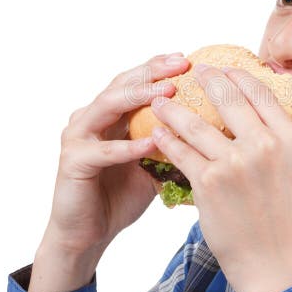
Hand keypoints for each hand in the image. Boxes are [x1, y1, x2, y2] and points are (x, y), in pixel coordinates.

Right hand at [29, 52, 188, 291]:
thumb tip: (219, 128)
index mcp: (112, 114)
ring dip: (139, 96)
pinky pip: (104, 151)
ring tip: (168, 92)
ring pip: (108, 105)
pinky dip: (129, 146)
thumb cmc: (123, 194)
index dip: (160, 66)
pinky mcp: (73, 162)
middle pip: (122, 83)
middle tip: (181, 64)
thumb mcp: (156, 162)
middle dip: (153, 71)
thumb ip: (174, 141)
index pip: (137, 79)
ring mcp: (78, 136)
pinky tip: (152, 143)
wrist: (88, 233)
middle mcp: (92, 117)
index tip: (190, 59)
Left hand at [149, 63, 291, 291]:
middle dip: (206, 79)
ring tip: (160, 100)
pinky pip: (181, 152)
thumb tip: (254, 115)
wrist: (277, 265)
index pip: (260, 93)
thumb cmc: (284, 219)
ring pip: (196, 123)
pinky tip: (158, 133)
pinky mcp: (209, 183)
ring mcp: (235, 163)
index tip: (223, 68)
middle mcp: (265, 145)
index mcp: (290, 138)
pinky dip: (166, 140)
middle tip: (191, 71)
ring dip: (173, 108)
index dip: (238, 76)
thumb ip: (276, 140)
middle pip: (228, 98)